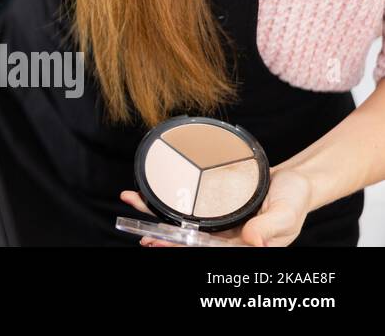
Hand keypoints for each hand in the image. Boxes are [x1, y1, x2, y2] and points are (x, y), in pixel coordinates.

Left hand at [120, 167, 312, 246]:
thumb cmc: (295, 199)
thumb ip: (270, 228)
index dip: (185, 249)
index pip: (210, 251)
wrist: (296, 180)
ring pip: (188, 225)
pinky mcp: (218, 210)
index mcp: (246, 246)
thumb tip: (253, 241)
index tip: (161, 245)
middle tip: (143, 237)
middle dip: (166, 239)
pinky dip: (171, 203)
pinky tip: (152, 197)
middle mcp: (230, 238)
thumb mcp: (286, 213)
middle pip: (193, 242)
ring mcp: (223, 224)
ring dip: (161, 218)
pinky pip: (191, 208)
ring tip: (135, 206)